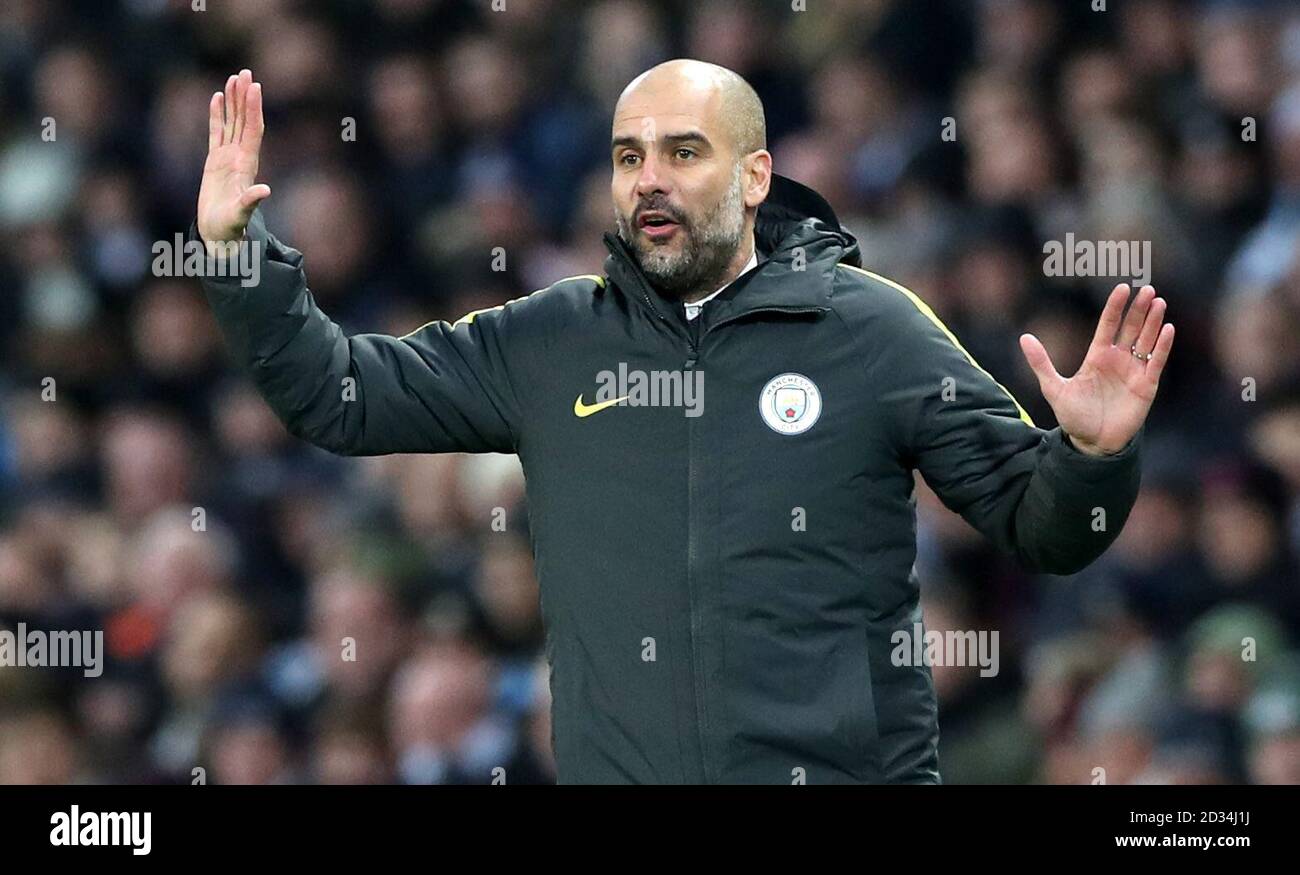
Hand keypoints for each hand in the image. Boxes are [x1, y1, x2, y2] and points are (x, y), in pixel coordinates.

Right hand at [197, 68, 270, 246]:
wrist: (219, 234)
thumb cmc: (230, 226)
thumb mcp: (240, 214)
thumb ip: (251, 202)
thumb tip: (265, 191)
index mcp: (247, 164)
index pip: (252, 129)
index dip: (253, 108)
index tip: (255, 87)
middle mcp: (240, 157)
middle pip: (244, 120)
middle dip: (245, 97)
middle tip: (245, 72)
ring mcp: (228, 157)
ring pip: (232, 122)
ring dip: (233, 101)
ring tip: (234, 77)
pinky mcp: (215, 161)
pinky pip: (216, 132)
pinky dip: (217, 115)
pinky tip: (218, 98)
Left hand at [1019, 283, 1174, 455]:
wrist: (1092, 443)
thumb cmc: (1074, 416)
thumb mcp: (1054, 388)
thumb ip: (1041, 363)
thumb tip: (1024, 337)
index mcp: (1097, 357)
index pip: (1109, 325)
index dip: (1115, 307)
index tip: (1122, 287)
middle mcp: (1118, 360)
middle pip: (1131, 328)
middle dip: (1139, 309)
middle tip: (1147, 289)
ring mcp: (1134, 371)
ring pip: (1146, 340)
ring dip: (1153, 322)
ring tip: (1159, 302)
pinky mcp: (1146, 385)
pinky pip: (1157, 361)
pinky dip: (1163, 346)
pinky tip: (1168, 329)